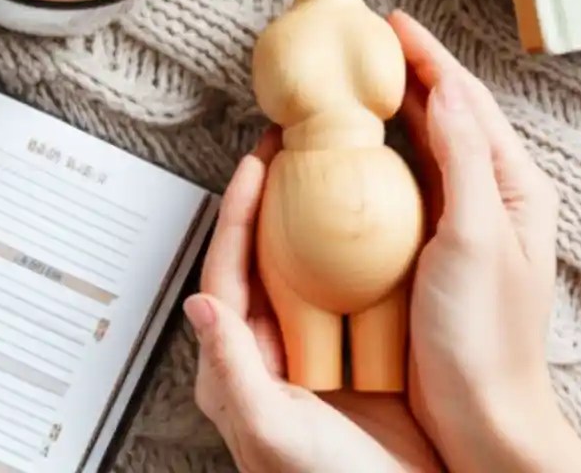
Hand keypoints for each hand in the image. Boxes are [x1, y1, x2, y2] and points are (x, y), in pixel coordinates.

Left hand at [187, 129, 440, 472]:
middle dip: (274, 200)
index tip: (257, 162)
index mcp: (240, 364)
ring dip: (314, 218)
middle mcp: (270, 351)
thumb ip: (234, 369)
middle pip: (264, 257)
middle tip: (293, 149)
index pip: (229, 270)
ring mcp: (314, 351)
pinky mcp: (356, 356)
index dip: (240, 212)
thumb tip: (201, 303)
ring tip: (331, 169)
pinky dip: (358, 252)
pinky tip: (379, 225)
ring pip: (306, 267)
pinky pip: (351, 291)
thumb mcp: (273, 431)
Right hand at [388, 11, 580, 472]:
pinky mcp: (430, 249)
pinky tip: (353, 150)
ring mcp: (460, 223)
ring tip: (355, 79)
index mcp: (515, 186)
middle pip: (446, 113)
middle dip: (408, 71)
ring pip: (424, 145)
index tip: (390, 21)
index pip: (467, 99)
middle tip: (365, 41)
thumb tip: (444, 88)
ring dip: (393, 109)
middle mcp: (491, 197)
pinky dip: (379, 156)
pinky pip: (405, 185)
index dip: (428, 54)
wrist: (479, 417)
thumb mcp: (478, 238)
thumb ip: (464, 159)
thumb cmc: (486, 339)